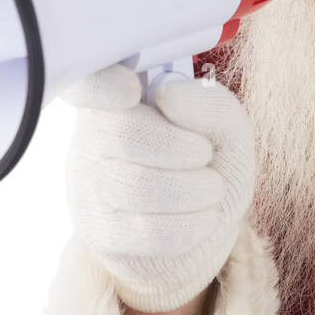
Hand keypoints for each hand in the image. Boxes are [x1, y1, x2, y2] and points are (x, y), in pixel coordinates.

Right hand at [63, 64, 254, 313]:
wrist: (207, 229)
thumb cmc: (211, 167)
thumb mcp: (228, 130)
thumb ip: (212, 105)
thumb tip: (170, 95)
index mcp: (122, 97)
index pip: (86, 82)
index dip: (101, 85)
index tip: (132, 91)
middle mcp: (94, 137)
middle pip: (123, 133)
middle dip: (180, 147)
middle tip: (204, 154)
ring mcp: (90, 187)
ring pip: (136, 186)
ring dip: (194, 189)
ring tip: (210, 188)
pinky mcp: (100, 233)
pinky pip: (148, 231)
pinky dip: (192, 224)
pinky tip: (202, 217)